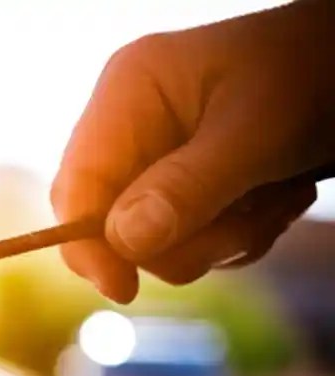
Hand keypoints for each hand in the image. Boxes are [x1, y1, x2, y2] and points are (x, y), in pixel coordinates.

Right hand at [52, 0, 334, 302]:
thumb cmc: (314, 74)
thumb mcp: (255, 134)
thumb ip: (187, 188)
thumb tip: (124, 244)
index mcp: (128, 95)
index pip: (78, 186)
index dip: (89, 243)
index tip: (121, 289)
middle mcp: (132, 128)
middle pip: (114, 225)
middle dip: (185, 239)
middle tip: (249, 224)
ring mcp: (160, 160)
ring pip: (159, 243)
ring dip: (226, 238)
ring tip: (282, 197)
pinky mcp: (191, 186)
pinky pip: (193, 243)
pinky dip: (242, 236)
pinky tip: (282, 197)